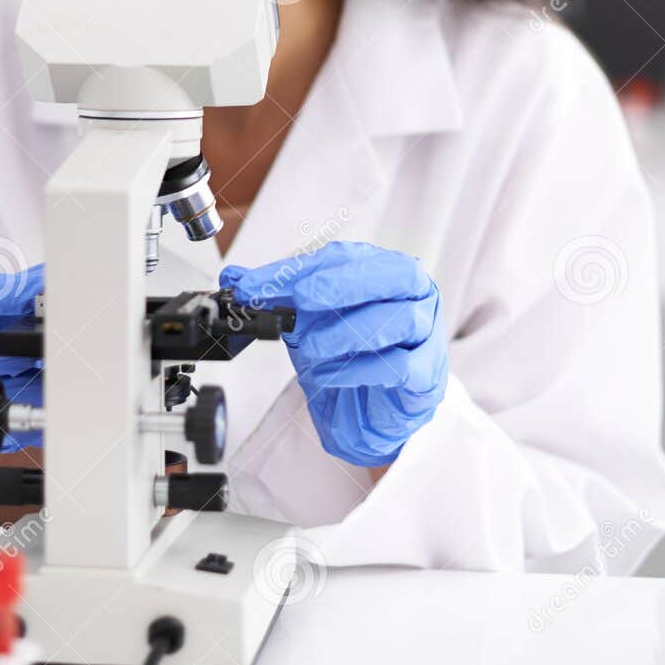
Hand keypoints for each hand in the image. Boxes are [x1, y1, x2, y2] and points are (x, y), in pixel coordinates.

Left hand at [220, 241, 447, 466]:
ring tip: (310, 349)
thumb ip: (277, 297)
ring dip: (346, 332)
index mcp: (384, 270)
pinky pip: (401, 366)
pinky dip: (360, 369)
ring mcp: (427, 332)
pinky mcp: (428, 374)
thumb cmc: (348, 352)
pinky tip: (329, 375)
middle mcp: (414, 294)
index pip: (343, 258)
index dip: (297, 270)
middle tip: (300, 299)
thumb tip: (235, 278)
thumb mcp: (308, 320)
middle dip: (342, 284)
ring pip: (399, 319)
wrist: (373, 407)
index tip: (254, 285)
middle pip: (392, 274)